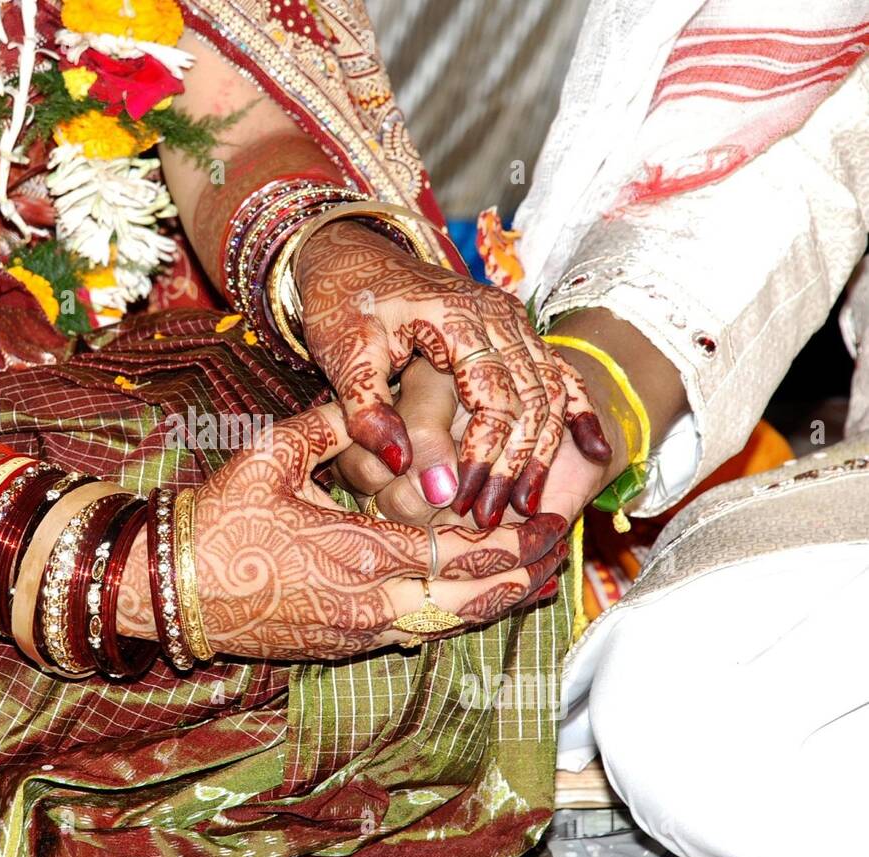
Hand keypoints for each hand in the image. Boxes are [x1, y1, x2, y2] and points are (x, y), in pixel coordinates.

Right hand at [190, 403, 573, 659]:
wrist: (172, 588)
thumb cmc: (218, 521)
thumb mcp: (270, 457)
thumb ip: (330, 426)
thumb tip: (371, 408)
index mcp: (356, 550)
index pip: (454, 548)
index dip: (506, 537)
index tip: (544, 517)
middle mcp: (368, 602)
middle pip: (467, 596)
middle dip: (518, 572)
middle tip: (557, 549)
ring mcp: (357, 631)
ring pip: (447, 623)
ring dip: (496, 601)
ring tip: (538, 580)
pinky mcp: (343, 644)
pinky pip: (416, 633)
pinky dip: (455, 616)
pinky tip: (478, 603)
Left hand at [296, 220, 610, 526]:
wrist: (349, 256)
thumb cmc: (342, 304)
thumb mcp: (344, 356)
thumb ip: (367, 411)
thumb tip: (402, 466)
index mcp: (459, 317)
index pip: (495, 397)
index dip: (486, 455)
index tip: (466, 501)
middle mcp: (498, 316)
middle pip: (532, 399)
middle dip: (518, 464)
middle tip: (496, 517)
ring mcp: (511, 322)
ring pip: (551, 392)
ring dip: (544, 452)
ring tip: (527, 507)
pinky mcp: (511, 333)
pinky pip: (556, 374)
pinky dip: (577, 413)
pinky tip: (598, 454)